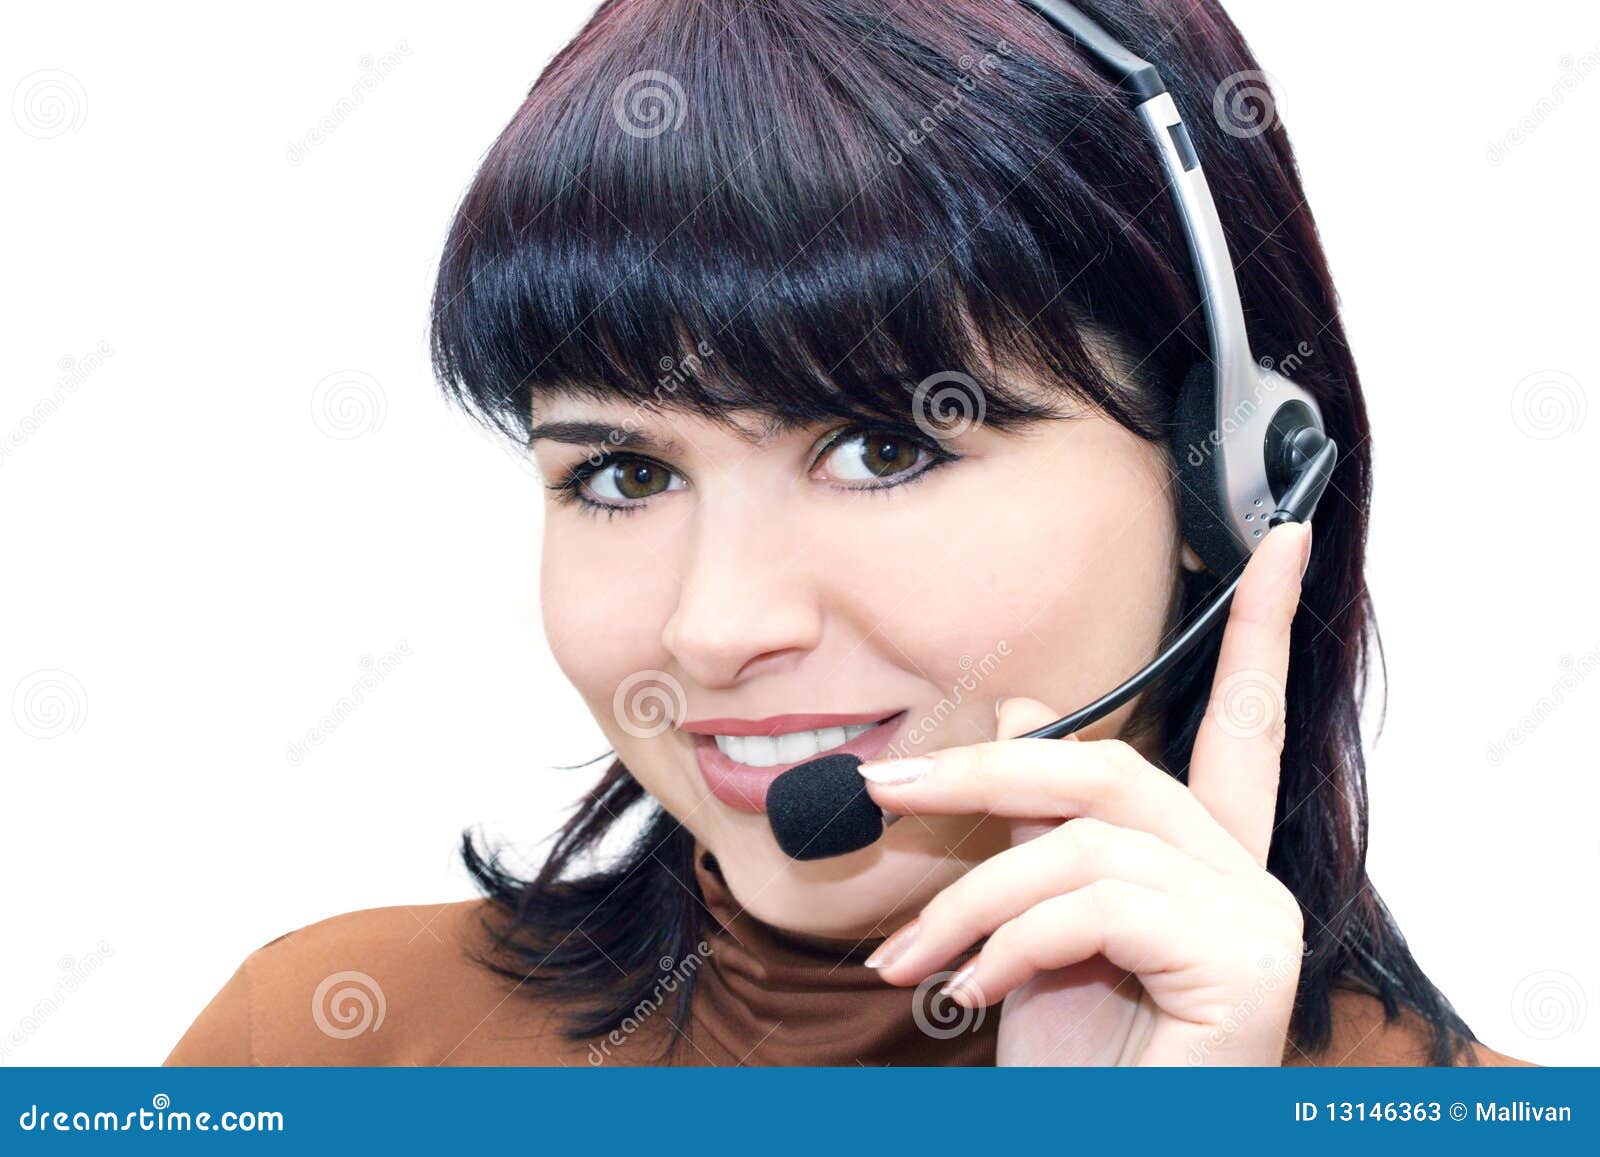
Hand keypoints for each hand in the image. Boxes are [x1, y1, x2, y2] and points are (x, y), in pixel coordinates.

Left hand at [858, 520, 1312, 1065]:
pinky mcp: (1245, 963)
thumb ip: (1037, 821)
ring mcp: (1256, 918)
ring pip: (1083, 842)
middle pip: (1112, 769)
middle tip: (886, 792)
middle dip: (985, 772)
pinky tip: (970, 994)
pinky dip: (1009, 941)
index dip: (1265, 626)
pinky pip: (1096, 904)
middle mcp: (1248, 874)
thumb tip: (1016, 708)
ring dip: (969, 900)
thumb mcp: (1033, 926)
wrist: (1097, 1144)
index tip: (1284, 537)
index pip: (1246, 721)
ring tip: (910, 963)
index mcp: (1204, 856)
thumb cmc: (1072, 1060)